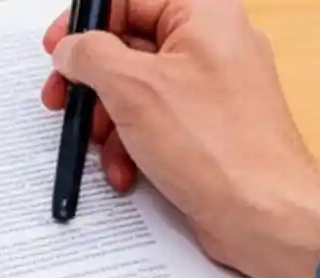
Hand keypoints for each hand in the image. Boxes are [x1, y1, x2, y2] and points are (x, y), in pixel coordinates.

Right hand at [41, 0, 319, 277]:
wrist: (261, 214)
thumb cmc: (216, 148)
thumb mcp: (132, 88)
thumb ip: (91, 55)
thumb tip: (70, 47)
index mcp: (204, 14)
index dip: (87, 21)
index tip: (58, 48)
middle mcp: (211, 43)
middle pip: (128, 44)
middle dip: (92, 82)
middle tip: (63, 100)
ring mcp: (209, 86)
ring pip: (134, 88)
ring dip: (107, 122)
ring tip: (102, 147)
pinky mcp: (204, 126)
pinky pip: (152, 121)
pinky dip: (130, 144)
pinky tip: (126, 169)